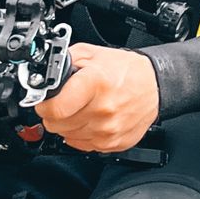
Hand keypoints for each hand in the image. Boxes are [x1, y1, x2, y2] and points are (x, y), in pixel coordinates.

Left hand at [34, 43, 158, 152]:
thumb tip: (45, 76)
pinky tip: (91, 119)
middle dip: (54, 113)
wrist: (155, 85)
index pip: (55, 108)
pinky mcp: (113, 143)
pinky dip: (82, 133)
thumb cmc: (127, 70)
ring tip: (81, 108)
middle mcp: (103, 110)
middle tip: (64, 102)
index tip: (45, 101)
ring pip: (67, 136)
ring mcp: (108, 130)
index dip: (44, 104)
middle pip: (57, 125)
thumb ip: (65, 62)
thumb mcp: (92, 53)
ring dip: (68, 124)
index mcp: (96, 84)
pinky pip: (82, 145)